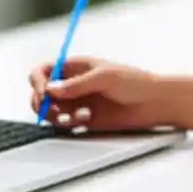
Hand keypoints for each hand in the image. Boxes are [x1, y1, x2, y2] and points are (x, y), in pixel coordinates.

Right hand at [27, 57, 168, 131]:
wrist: (154, 103)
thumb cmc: (136, 82)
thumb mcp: (105, 78)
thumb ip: (77, 84)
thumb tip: (51, 89)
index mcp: (76, 67)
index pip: (44, 71)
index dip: (38, 81)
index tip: (43, 93)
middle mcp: (74, 84)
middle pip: (42, 92)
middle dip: (41, 101)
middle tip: (52, 111)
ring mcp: (78, 102)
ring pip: (50, 109)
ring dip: (52, 115)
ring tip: (67, 118)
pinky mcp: (85, 119)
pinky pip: (64, 123)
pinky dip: (65, 124)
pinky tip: (81, 121)